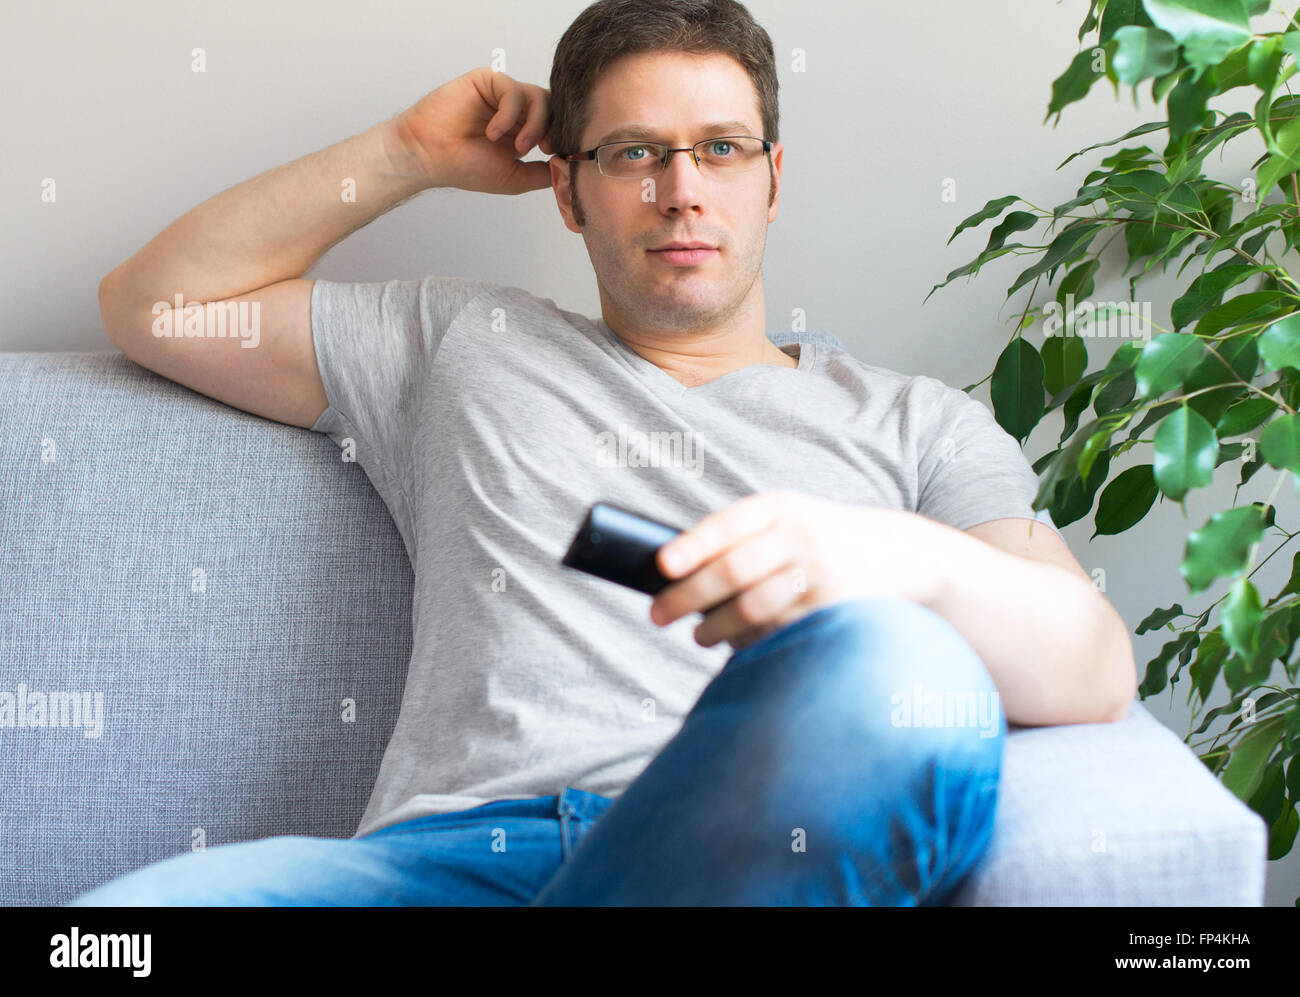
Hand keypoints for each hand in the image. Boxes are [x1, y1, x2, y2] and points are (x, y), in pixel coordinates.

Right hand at [387, 66, 554, 194]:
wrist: (429, 155)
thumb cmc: (464, 168)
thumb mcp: (514, 179)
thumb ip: (542, 174)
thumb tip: (567, 168)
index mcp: (523, 131)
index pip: (556, 124)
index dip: (560, 136)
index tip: (552, 154)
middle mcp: (515, 112)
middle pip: (553, 107)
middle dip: (551, 128)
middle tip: (541, 148)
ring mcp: (502, 95)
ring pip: (538, 96)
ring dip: (534, 123)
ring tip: (517, 145)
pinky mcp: (487, 81)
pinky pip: (513, 89)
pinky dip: (509, 113)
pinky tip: (493, 132)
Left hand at [648, 491, 944, 651]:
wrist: (897, 552)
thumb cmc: (818, 537)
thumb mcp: (786, 517)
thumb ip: (738, 535)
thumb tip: (672, 571)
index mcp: (780, 508)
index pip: (728, 525)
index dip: (693, 546)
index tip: (662, 566)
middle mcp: (800, 537)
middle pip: (733, 572)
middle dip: (688, 596)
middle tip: (658, 614)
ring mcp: (820, 574)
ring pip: (753, 609)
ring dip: (715, 628)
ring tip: (699, 634)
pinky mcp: (835, 610)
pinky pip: (779, 632)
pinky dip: (750, 642)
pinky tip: (737, 644)